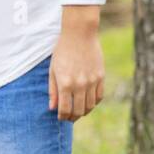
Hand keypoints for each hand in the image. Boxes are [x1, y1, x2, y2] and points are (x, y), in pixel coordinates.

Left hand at [49, 6, 103, 121]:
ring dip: (84, 112)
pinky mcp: (101, 77)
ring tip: (78, 112)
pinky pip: (99, 96)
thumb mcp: (52, 69)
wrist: (79, 35)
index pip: (65, 108)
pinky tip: (88, 103)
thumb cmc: (62, 51)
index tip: (60, 117)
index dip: (62, 116)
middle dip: (73, 117)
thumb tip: (52, 108)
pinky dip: (93, 103)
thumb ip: (52, 90)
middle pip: (79, 110)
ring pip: (90, 106)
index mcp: (65, 83)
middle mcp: (80, 85)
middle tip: (69, 118)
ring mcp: (92, 81)